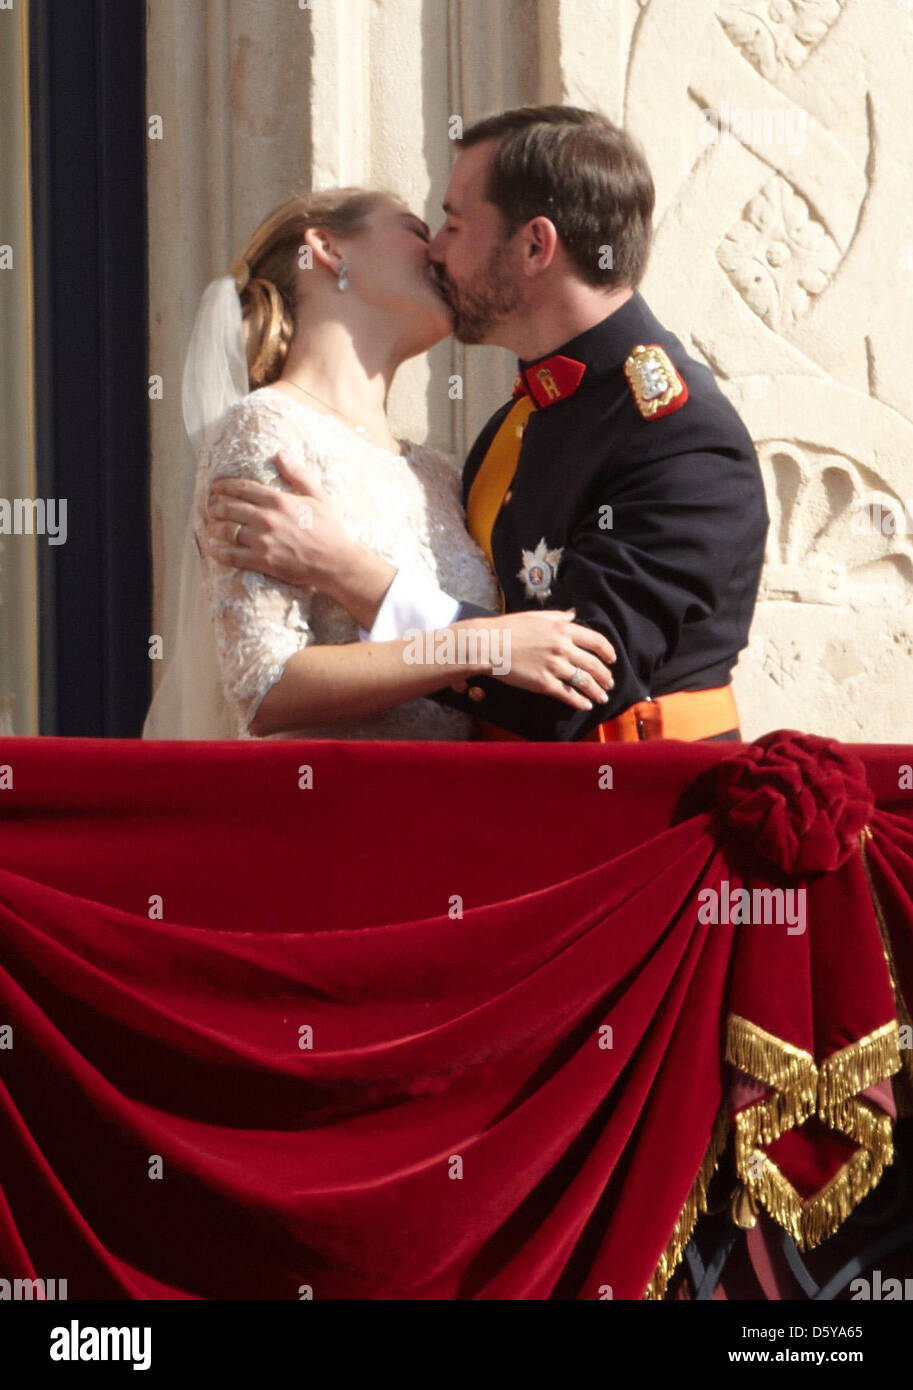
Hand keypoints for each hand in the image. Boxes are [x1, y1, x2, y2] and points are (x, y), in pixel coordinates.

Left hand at [205, 451, 353, 589]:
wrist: (336, 562)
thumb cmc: (330, 529)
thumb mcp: (318, 496)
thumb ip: (297, 474)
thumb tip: (280, 454)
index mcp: (278, 500)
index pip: (242, 488)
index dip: (224, 486)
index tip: (215, 487)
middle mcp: (267, 518)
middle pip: (229, 508)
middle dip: (215, 506)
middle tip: (212, 507)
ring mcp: (263, 540)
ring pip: (227, 530)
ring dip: (214, 527)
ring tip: (210, 526)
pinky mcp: (262, 561)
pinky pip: (232, 556)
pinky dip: (218, 552)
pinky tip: (213, 549)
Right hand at [459, 609, 615, 710]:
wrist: (488, 644)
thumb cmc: (510, 628)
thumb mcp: (537, 616)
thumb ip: (559, 616)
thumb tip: (573, 615)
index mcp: (563, 629)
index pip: (596, 641)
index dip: (608, 652)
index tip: (612, 660)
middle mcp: (563, 647)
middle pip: (593, 665)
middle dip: (605, 677)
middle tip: (609, 684)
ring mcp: (554, 666)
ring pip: (584, 681)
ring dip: (596, 691)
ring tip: (602, 698)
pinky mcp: (544, 683)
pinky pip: (568, 694)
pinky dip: (579, 701)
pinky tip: (585, 705)